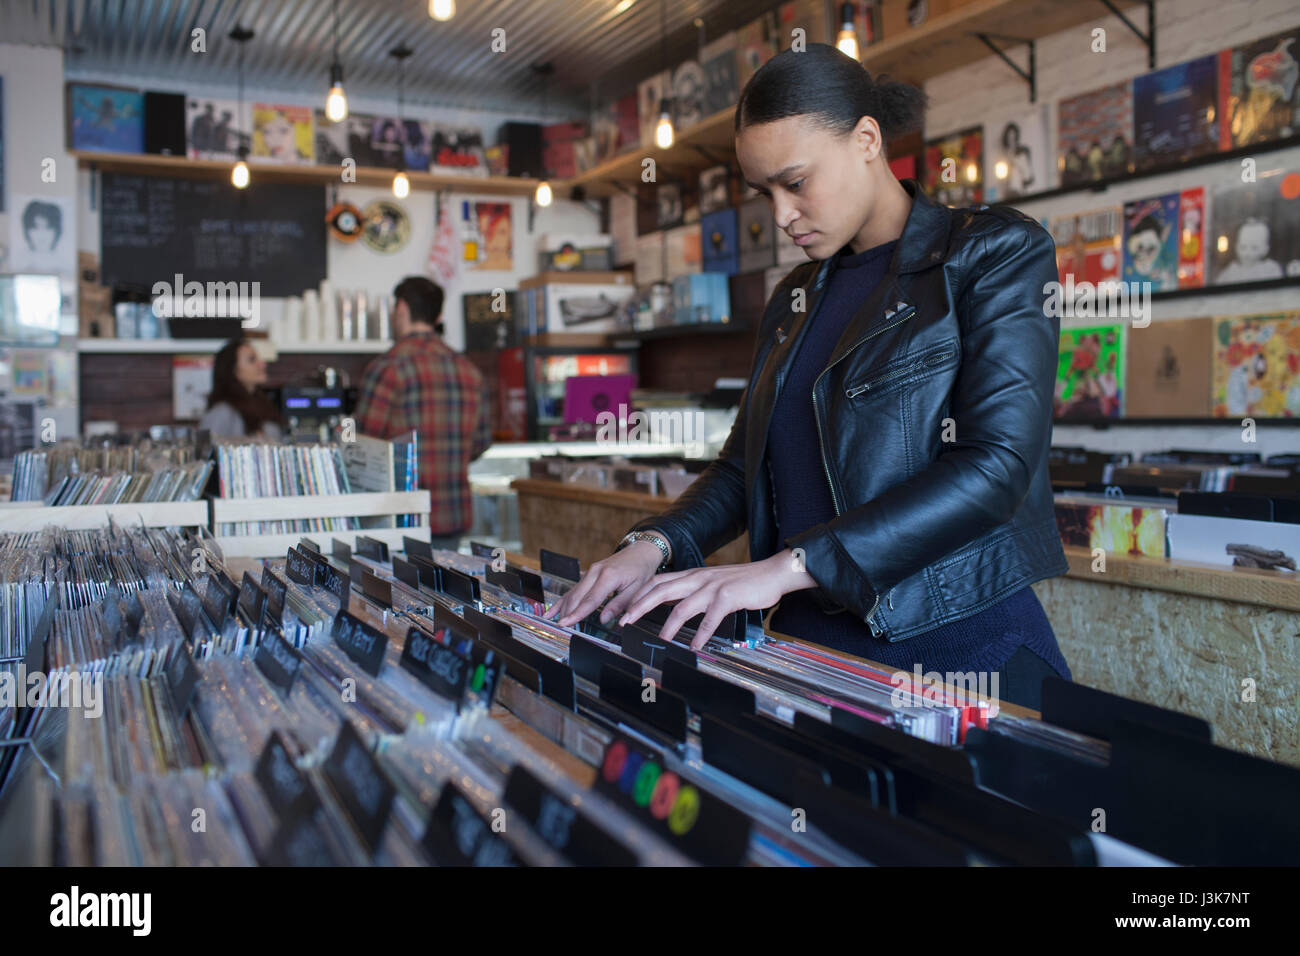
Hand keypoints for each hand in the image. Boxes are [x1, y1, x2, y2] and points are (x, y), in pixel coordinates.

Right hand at [543, 540, 663, 627]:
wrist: (640, 552)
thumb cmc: (641, 570)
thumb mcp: (636, 589)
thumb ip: (619, 605)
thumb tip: (603, 619)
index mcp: (608, 576)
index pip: (590, 600)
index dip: (577, 614)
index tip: (566, 624)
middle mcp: (595, 572)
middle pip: (577, 597)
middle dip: (567, 614)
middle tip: (560, 630)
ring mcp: (589, 572)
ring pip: (572, 593)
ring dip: (564, 609)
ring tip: (556, 624)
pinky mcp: (588, 574)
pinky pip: (573, 589)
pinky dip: (562, 601)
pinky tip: (552, 611)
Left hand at [616, 549, 815, 649]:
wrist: (770, 574)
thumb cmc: (741, 582)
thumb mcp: (709, 583)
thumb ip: (689, 591)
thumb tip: (667, 603)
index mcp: (691, 576)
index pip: (656, 582)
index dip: (636, 595)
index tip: (621, 609)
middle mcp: (697, 579)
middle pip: (660, 590)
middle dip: (639, 606)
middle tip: (624, 622)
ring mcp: (712, 587)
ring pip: (682, 606)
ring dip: (668, 625)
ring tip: (659, 640)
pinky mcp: (728, 597)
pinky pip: (710, 619)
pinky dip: (700, 634)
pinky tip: (694, 647)